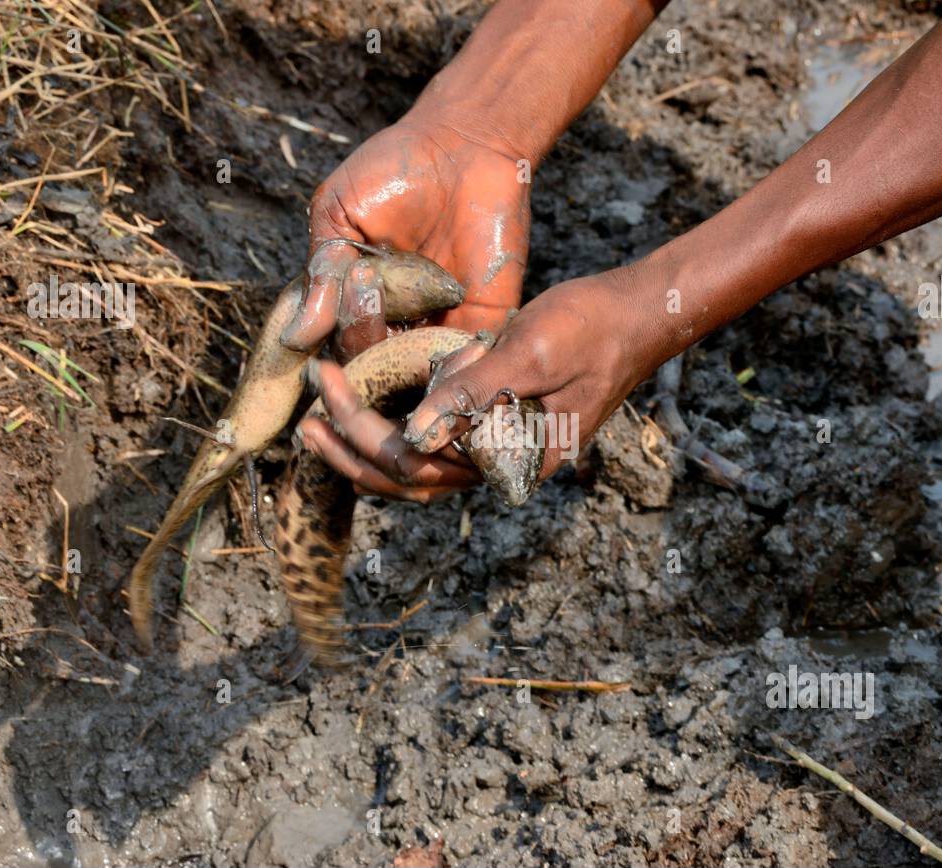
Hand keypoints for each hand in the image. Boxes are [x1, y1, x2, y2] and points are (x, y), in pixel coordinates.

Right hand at [282, 117, 530, 361]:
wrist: (465, 143)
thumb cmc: (393, 168)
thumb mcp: (339, 213)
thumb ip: (323, 273)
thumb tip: (296, 336)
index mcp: (357, 300)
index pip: (338, 345)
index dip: (329, 346)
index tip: (324, 326)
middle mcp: (397, 320)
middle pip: (376, 365)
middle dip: (365, 344)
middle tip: (367, 291)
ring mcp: (439, 322)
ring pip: (418, 370)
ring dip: (406, 359)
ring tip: (401, 313)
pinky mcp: (483, 318)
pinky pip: (468, 359)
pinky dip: (455, 363)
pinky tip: (444, 345)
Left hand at [299, 271, 664, 498]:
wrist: (638, 314)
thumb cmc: (593, 328)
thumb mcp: (533, 353)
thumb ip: (475, 394)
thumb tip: (415, 434)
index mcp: (512, 461)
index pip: (418, 466)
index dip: (361, 431)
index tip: (325, 385)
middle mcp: (499, 465)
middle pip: (409, 479)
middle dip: (351, 452)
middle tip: (303, 420)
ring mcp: (497, 448)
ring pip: (418, 467)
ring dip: (366, 446)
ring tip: (318, 421)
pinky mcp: (495, 423)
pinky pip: (435, 440)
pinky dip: (395, 426)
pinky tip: (366, 401)